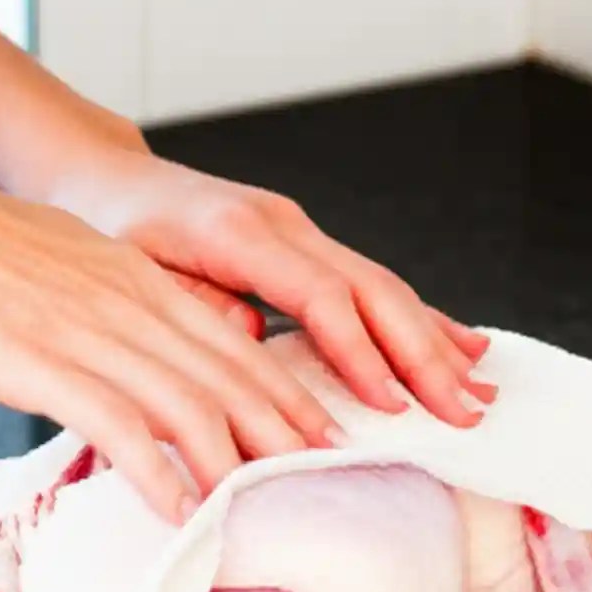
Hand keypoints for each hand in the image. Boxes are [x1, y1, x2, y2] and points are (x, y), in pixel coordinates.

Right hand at [0, 135, 338, 523]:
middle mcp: (137, 307)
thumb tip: (146, 345)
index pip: (238, 343)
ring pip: (193, 404)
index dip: (287, 389)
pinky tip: (180, 509)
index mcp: (145, 282)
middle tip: (327, 465)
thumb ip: (123, 301)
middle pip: (233, 376)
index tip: (321, 424)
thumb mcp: (78, 263)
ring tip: (267, 500)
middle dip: (287, 427)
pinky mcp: (51, 365)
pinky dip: (159, 474)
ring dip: (237, 460)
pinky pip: (123, 428)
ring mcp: (98, 336)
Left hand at [42, 148, 496, 426]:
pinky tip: (460, 342)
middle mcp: (284, 225)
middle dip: (424, 354)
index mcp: (241, 232)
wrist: (112, 181)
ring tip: (478, 386)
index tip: (393, 403)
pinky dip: (420, 318)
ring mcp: (302, 232)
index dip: (360, 351)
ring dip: (435, 340)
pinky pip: (373, 285)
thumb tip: (252, 341)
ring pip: (385, 287)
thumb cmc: (114, 230)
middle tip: (462, 410)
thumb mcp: (131, 271)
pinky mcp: (308, 246)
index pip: (320, 295)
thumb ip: (192, 305)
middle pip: (373, 290)